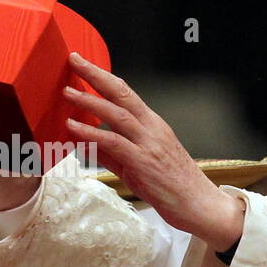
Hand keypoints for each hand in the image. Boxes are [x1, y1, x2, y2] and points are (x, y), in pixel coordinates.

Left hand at [64, 53, 244, 250]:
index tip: (83, 62)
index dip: (103, 76)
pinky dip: (92, 133)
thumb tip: (86, 143)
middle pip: (122, 94)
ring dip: (90, 102)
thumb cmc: (172, 186)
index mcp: (152, 125)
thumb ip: (112, 152)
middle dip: (96, 75)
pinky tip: (74, 128)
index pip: (126, 93)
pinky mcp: (144, 162)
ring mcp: (149, 143)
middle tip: (74, 60)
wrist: (200, 206)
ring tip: (67, 93)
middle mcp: (152, 128)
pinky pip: (114, 143)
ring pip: (117, 114)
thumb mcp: (137, 165)